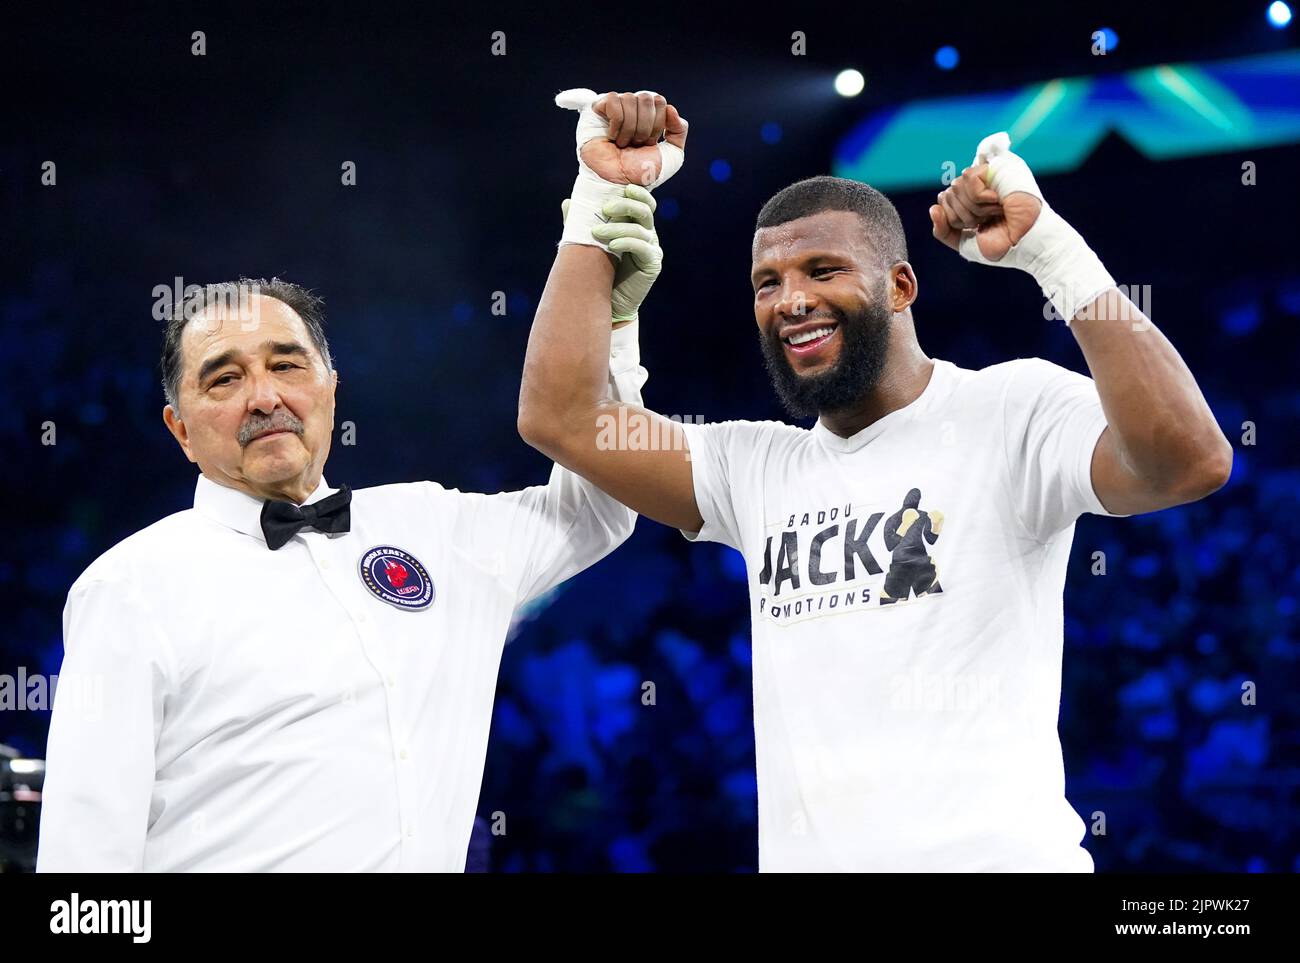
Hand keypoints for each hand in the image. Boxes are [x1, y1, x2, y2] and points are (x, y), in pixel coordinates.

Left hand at [580, 184, 661, 321]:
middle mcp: (648, 234)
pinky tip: (611, 245)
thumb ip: (581, 224)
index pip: (643, 202)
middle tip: (604, 209)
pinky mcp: (652, 264)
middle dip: (625, 205)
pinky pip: (643, 248)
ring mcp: (652, 249)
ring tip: (596, 233)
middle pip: (645, 210)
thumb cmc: (597, 271)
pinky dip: (627, 243)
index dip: (637, 192)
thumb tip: (568, 203)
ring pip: (640, 229)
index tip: (622, 188)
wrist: (604, 302)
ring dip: (617, 227)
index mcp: (635, 224)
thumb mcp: (588, 243)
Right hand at [581, 91, 688, 185]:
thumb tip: (670, 108)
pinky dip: (616, 123)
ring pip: (629, 98)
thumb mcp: (672, 155)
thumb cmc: (642, 172)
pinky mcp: (597, 108)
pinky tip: (611, 137)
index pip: (659, 100)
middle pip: (646, 98)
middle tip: (636, 144)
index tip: (648, 144)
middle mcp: (632, 108)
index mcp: (649, 115)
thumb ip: (680, 130)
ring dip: (629, 129)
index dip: (657, 124)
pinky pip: (613, 100)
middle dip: (644, 127)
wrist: (620, 184)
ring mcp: (614, 107)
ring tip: (623, 144)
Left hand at [929, 165, 1041, 260]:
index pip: (944, 199)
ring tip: (996, 212)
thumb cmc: (1003, 245)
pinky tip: (998, 202)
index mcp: (972, 200)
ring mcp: (989, 175)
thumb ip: (943, 230)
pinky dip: (980, 198)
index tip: (976, 228)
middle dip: (964, 216)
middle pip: (948, 194)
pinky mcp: (998, 166)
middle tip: (988, 221)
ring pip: (956, 186)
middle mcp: (980, 185)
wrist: (1026, 246)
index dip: (953, 218)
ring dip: (974, 209)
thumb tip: (933, 208)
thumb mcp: (964, 243)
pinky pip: (968, 179)